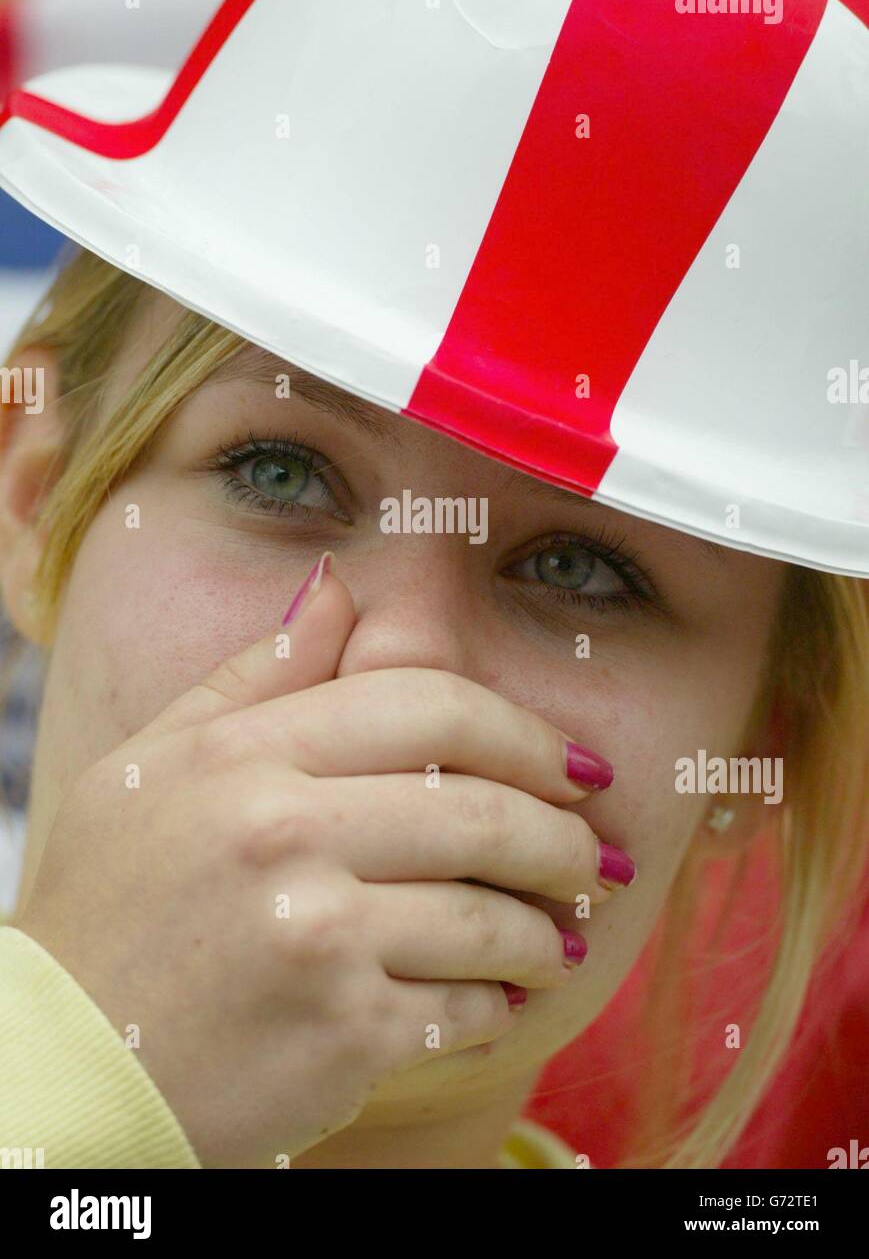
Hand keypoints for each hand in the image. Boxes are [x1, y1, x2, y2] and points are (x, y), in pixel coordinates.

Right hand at [15, 555, 618, 1166]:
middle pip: (485, 812)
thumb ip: (255, 673)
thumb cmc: (111, 905)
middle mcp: (283, 834)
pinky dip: (500, 1004)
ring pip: (492, 915)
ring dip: (549, 931)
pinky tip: (503, 997)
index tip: (576, 768)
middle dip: (566, 841)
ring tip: (563, 937)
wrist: (65, 1062)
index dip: (527, 735)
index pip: (432, 709)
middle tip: (596, 858)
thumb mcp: (155, 765)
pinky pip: (466, 1005)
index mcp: (246, 757)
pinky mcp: (341, 1033)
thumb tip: (338, 585)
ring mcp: (316, 936)